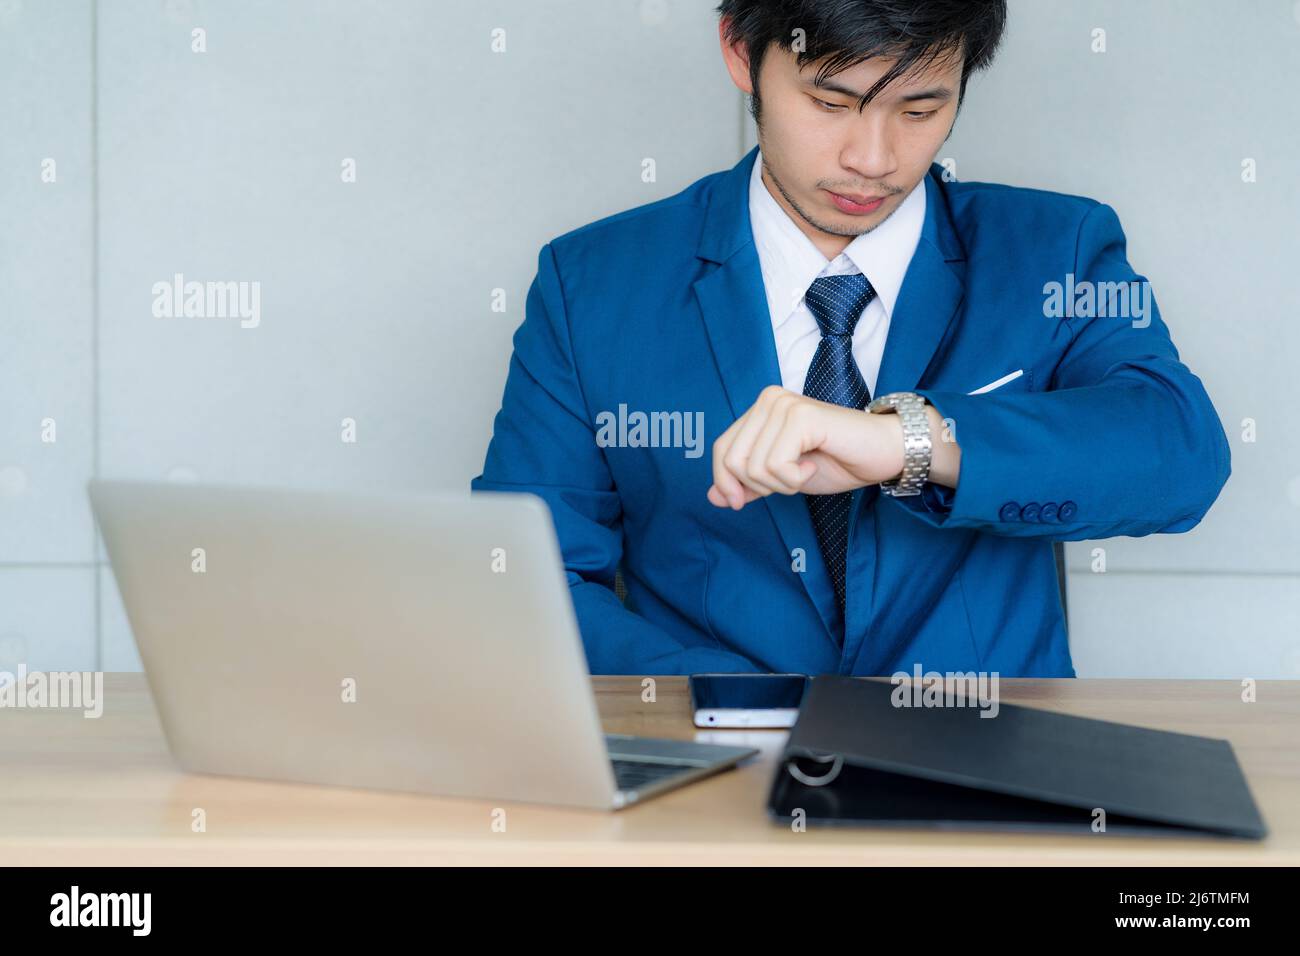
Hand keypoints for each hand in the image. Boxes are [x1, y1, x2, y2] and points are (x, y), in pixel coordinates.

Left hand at [706, 386, 904, 509]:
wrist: (882, 454)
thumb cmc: (836, 461)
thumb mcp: (781, 478)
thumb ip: (748, 484)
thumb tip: (712, 497)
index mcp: (759, 409)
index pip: (721, 448)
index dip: (725, 481)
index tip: (740, 503)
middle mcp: (768, 399)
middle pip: (731, 460)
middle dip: (758, 486)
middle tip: (790, 480)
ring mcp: (784, 404)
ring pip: (753, 466)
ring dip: (781, 484)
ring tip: (805, 471)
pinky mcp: (801, 417)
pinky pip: (775, 465)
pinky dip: (793, 478)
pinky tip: (813, 465)